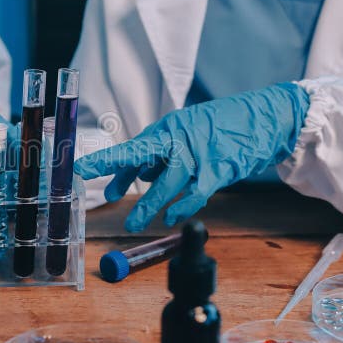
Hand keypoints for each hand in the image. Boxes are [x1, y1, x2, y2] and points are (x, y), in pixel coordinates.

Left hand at [74, 83, 309, 231]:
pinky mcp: (221, 166)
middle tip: (99, 194)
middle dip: (117, 171)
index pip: (130, 147)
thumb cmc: (216, 130)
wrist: (263, 117)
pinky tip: (172, 218)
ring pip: (168, 181)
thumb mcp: (182, 138)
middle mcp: (178, 137)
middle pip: (141, 154)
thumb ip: (154, 160)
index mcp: (165, 131)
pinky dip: (183, 207)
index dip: (105, 160)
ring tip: (133, 224)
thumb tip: (127, 183)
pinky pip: (196, 192)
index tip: (78, 170)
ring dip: (149, 205)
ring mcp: (200, 151)